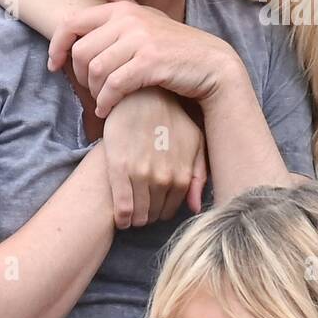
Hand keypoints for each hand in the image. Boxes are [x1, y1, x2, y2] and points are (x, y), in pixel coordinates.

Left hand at [48, 0, 244, 116]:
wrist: (211, 64)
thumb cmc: (175, 43)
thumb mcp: (147, 16)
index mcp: (122, 10)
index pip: (72, 23)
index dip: (57, 46)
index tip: (54, 65)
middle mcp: (129, 21)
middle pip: (82, 51)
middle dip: (80, 76)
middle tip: (90, 90)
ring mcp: (140, 40)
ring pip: (95, 70)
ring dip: (94, 91)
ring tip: (102, 100)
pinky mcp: (150, 62)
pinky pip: (114, 85)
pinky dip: (106, 101)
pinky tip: (108, 109)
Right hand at [101, 86, 207, 228]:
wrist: (143, 97)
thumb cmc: (171, 119)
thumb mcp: (195, 142)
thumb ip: (198, 175)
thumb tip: (194, 208)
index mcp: (183, 174)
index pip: (171, 210)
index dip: (161, 212)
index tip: (154, 209)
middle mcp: (164, 178)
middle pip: (154, 214)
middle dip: (148, 216)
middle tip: (141, 212)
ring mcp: (141, 174)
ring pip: (138, 214)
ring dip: (135, 220)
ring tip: (130, 216)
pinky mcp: (119, 168)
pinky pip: (122, 207)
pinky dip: (121, 217)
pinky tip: (119, 218)